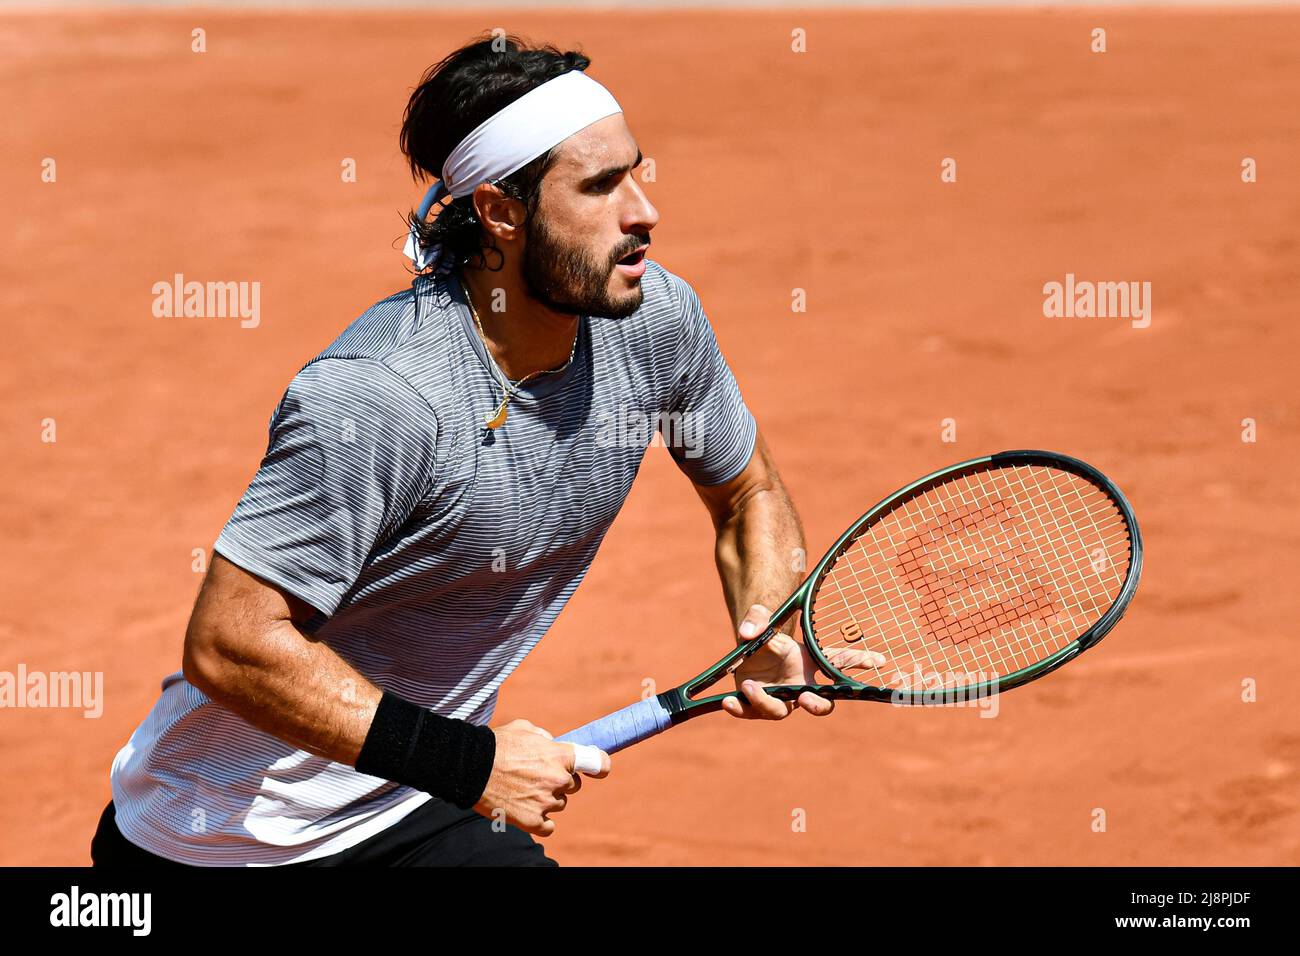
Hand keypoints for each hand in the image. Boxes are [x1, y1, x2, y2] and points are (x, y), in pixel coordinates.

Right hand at [474, 718, 610, 836]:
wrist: (470, 768)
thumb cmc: (496, 745)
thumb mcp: (523, 728)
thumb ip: (544, 737)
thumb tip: (551, 744)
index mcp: (559, 755)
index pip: (596, 762)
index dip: (601, 766)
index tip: (601, 769)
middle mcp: (557, 780)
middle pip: (572, 785)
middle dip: (559, 781)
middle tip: (536, 776)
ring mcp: (546, 803)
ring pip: (559, 804)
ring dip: (546, 799)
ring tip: (522, 790)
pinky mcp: (532, 822)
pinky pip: (548, 826)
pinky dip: (540, 821)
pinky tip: (525, 809)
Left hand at [723, 603, 884, 719]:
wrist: (745, 653)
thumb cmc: (764, 637)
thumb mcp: (761, 620)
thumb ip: (757, 619)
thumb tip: (748, 633)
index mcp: (810, 662)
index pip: (841, 661)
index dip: (861, 661)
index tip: (880, 659)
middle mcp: (800, 684)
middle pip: (820, 703)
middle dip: (818, 705)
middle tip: (807, 698)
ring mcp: (780, 698)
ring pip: (781, 711)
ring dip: (767, 702)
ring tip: (750, 687)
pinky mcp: (757, 705)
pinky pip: (752, 713)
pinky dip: (741, 710)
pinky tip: (730, 702)